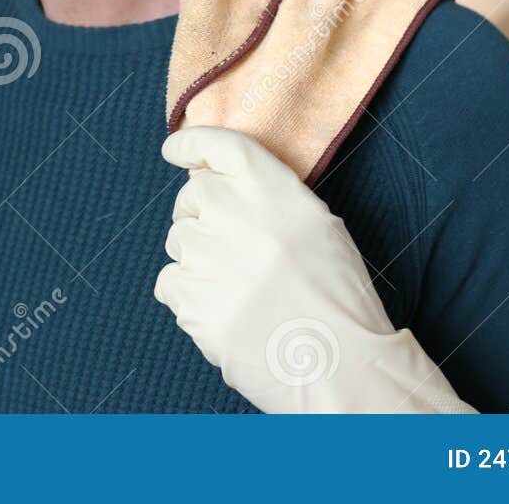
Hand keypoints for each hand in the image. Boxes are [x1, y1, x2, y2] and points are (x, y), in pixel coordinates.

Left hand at [154, 125, 474, 412]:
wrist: (340, 365)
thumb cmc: (339, 299)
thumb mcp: (318, 226)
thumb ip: (270, 199)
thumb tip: (221, 190)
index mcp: (274, 188)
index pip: (219, 146)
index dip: (191, 143)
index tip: (174, 150)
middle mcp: (235, 210)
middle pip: (192, 197)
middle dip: (202, 216)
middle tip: (234, 250)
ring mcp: (208, 254)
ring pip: (178, 241)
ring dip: (197, 257)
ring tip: (240, 288)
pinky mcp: (190, 298)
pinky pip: (169, 281)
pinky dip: (187, 294)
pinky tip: (224, 309)